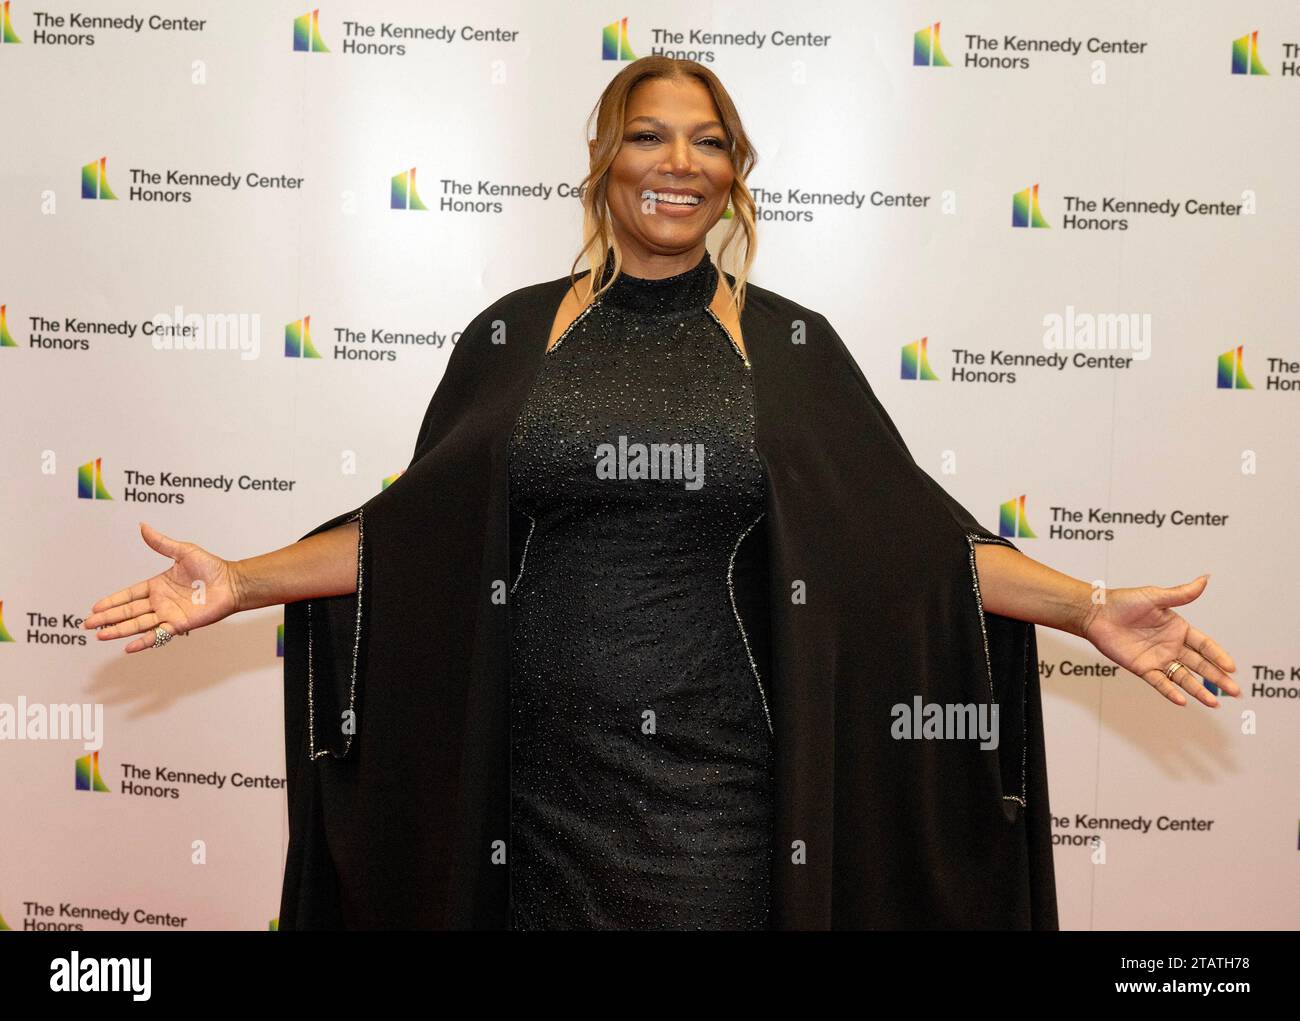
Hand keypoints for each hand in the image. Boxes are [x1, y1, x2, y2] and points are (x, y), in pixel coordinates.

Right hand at [82, 522, 241, 653]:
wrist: (232, 583)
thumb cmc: (212, 567)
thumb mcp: (183, 551)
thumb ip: (161, 543)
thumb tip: (143, 526)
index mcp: (157, 585)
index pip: (129, 594)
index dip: (112, 601)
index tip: (95, 607)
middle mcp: (160, 601)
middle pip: (128, 611)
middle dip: (108, 617)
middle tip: (88, 624)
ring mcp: (169, 614)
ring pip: (138, 624)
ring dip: (119, 630)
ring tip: (100, 634)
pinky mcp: (180, 624)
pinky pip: (158, 634)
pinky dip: (144, 641)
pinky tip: (128, 647)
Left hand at [1081, 575, 1238, 706]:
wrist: (1096, 614)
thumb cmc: (1123, 602)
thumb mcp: (1155, 596)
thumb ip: (1181, 594)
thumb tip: (1204, 579)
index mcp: (1178, 629)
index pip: (1205, 645)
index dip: (1218, 656)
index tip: (1232, 668)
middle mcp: (1171, 646)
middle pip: (1200, 665)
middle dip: (1218, 678)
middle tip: (1235, 692)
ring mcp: (1158, 658)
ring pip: (1183, 677)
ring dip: (1199, 690)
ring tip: (1214, 703)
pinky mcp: (1142, 668)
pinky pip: (1159, 682)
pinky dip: (1170, 691)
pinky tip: (1183, 701)